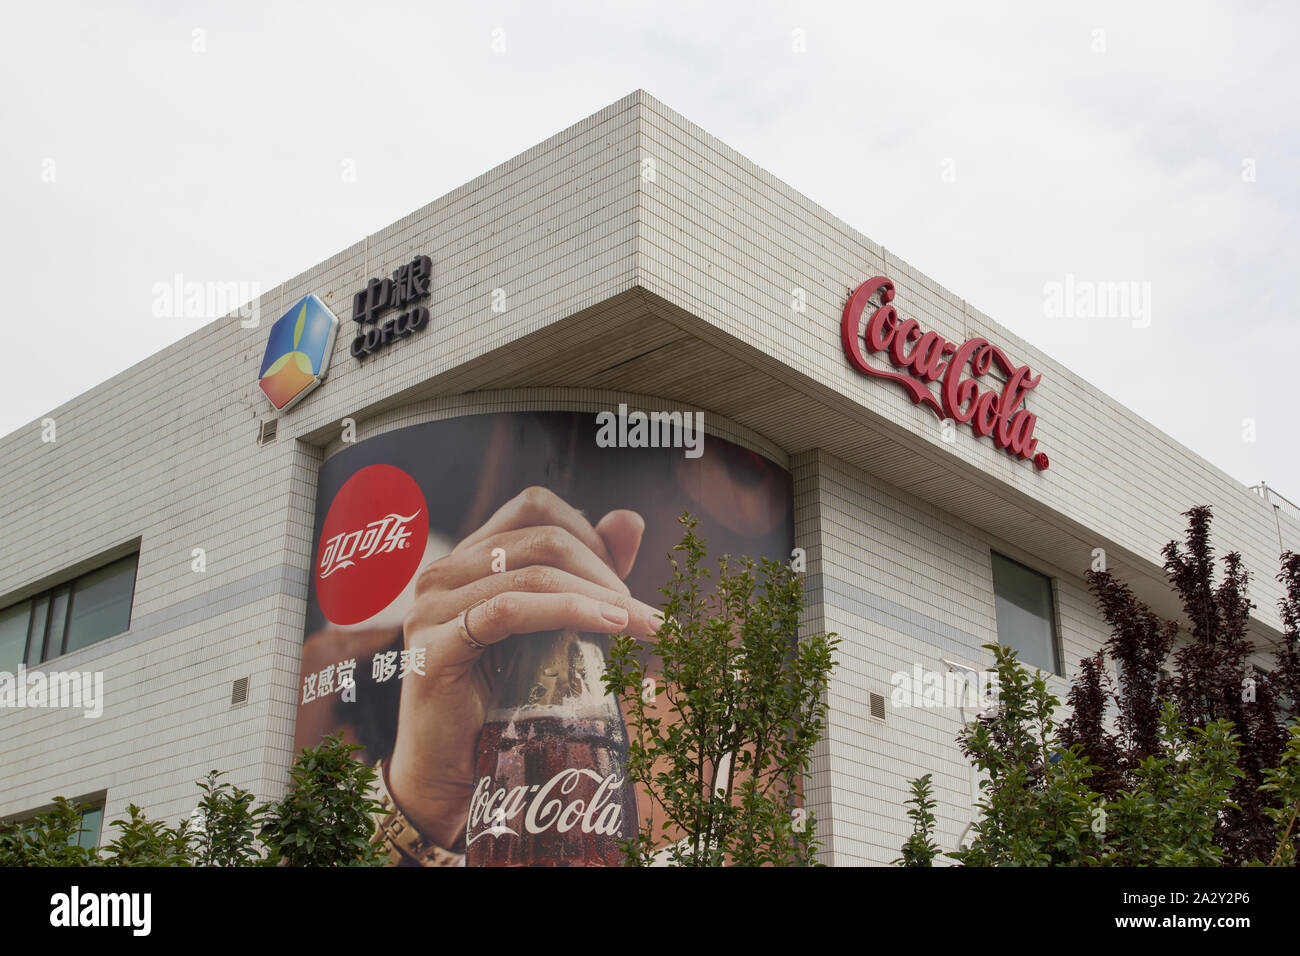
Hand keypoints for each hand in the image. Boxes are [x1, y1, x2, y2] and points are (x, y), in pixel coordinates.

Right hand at [386, 486, 659, 848]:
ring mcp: (433, 607)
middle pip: (541, 537)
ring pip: (531, 572)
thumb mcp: (552, 628)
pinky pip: (509, 611)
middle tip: (640, 616)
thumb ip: (587, 572)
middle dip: (604, 571)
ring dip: (598, 595)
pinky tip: (607, 627)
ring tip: (639, 625)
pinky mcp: (435, 647)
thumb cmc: (502, 702)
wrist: (450, 775)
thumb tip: (629, 519)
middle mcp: (444, 572)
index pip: (534, 505)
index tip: (622, 582)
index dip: (588, 533)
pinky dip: (567, 612)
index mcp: (470, 558)